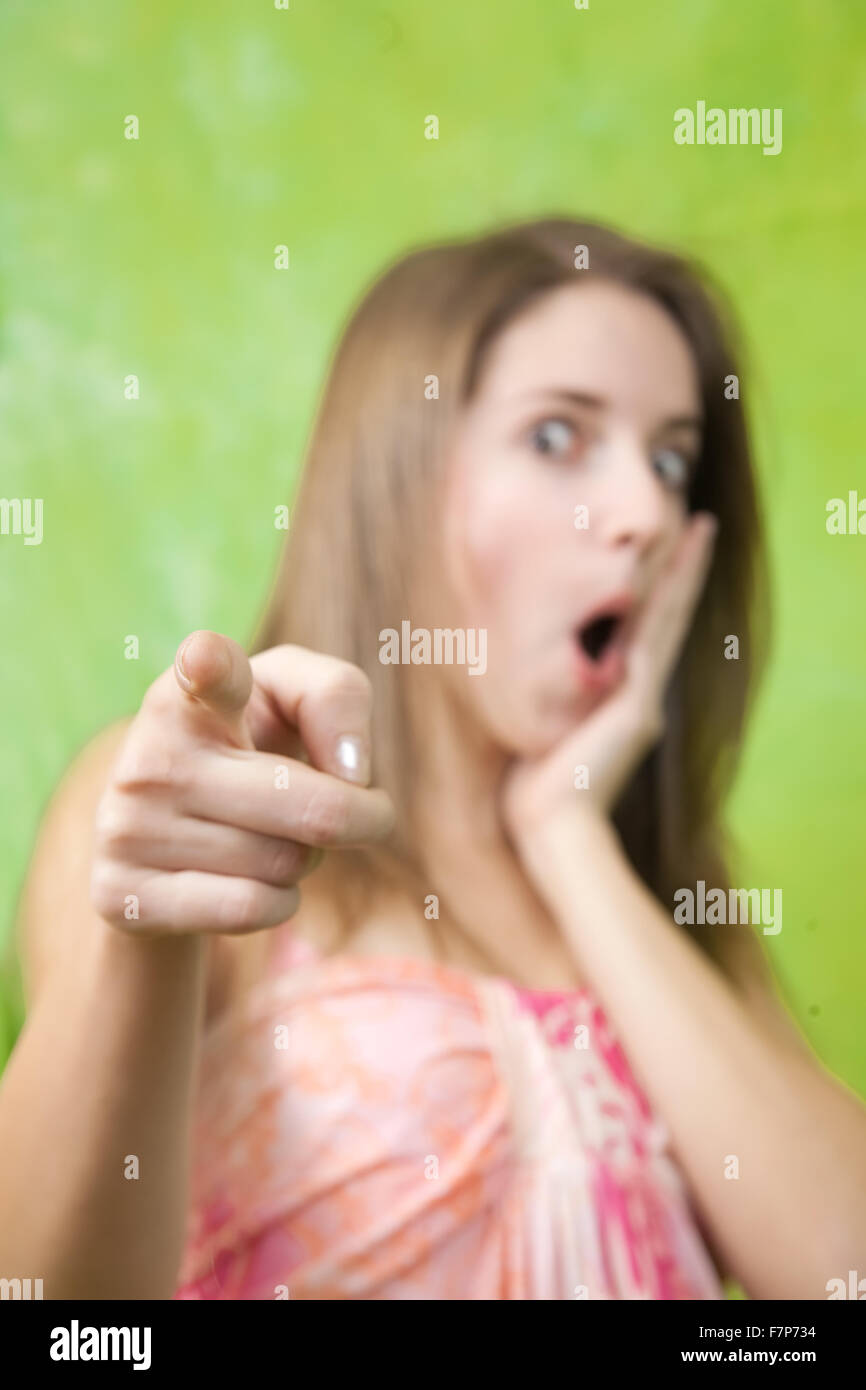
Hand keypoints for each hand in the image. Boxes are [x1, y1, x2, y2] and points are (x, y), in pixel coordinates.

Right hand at [90, 631, 394, 935]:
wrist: (162, 836)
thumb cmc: (249, 748)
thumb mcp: (289, 698)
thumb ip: (336, 697)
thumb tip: (350, 776)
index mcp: (188, 692)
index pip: (205, 672)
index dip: (211, 666)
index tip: (205, 660)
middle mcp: (152, 754)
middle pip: (317, 808)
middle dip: (360, 817)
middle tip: (364, 813)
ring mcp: (129, 827)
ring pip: (286, 864)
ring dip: (305, 860)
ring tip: (270, 838)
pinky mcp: (124, 895)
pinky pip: (252, 908)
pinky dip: (279, 903)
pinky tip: (251, 882)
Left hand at [501, 512, 717, 860]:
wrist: (549, 827)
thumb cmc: (533, 795)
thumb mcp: (539, 737)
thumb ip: (545, 710)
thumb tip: (520, 691)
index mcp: (621, 706)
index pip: (644, 635)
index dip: (659, 594)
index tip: (666, 556)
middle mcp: (641, 698)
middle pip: (667, 619)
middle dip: (682, 571)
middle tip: (701, 526)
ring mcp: (643, 699)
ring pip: (670, 618)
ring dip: (687, 570)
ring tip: (702, 529)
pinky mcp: (638, 702)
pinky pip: (657, 632)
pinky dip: (672, 594)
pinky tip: (680, 560)